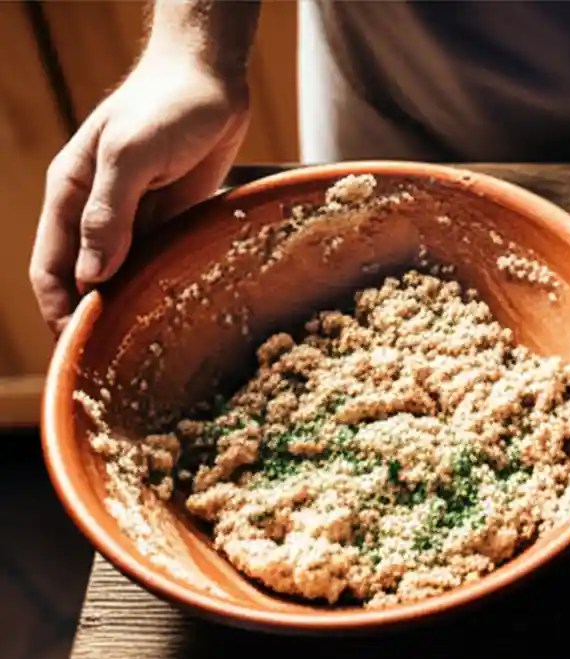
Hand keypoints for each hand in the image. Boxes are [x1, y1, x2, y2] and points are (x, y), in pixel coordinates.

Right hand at [31, 54, 249, 331]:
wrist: (213, 80)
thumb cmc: (166, 106)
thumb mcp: (130, 155)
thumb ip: (110, 211)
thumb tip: (92, 273)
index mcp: (70, 195)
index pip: (51, 267)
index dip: (60, 309)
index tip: (80, 348)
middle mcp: (97, 212)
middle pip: (86, 280)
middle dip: (95, 318)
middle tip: (118, 362)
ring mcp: (136, 217)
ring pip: (124, 276)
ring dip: (131, 306)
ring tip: (149, 347)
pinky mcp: (174, 218)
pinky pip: (161, 261)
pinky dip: (163, 286)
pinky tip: (178, 313)